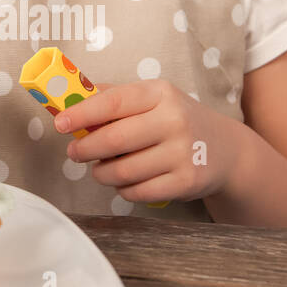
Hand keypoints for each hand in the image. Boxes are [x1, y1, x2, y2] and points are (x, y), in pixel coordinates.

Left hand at [54, 79, 241, 204]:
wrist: (226, 150)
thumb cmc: (177, 121)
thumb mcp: (153, 99)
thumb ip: (114, 98)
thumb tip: (69, 99)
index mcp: (160, 94)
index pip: (114, 102)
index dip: (82, 114)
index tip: (60, 123)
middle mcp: (174, 120)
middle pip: (114, 140)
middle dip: (85, 149)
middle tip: (74, 152)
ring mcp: (182, 153)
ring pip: (123, 171)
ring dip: (102, 174)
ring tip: (100, 170)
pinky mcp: (186, 182)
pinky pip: (138, 192)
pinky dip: (123, 190)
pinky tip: (124, 182)